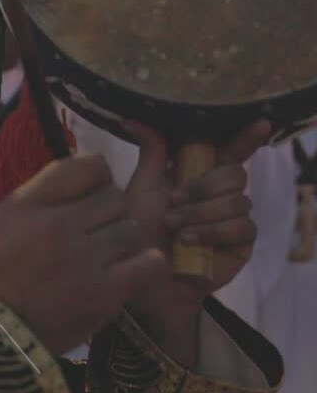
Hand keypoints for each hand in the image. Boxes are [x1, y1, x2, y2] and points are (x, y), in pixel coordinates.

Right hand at [0, 154, 170, 353]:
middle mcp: (59, 224)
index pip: (87, 166)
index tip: (90, 193)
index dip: (97, 176)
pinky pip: (150, 264)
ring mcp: (85, 258)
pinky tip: (130, 270)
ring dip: (121, 239)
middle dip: (107, 211)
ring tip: (105, 256)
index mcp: (29, 204)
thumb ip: (36, 194)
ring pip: (131, 228)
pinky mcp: (105, 293)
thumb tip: (79, 170)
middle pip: (113, 197)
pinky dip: (145, 263)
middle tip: (94, 230)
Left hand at [122, 120, 268, 363]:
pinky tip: (188, 240)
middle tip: (173, 201)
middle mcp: (219, 194)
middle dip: (202, 186)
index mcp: (198, 174)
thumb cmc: (139, 230)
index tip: (259, 123)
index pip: (229, 151)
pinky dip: (211, 230)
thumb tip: (133, 118)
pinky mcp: (241, 242)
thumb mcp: (141, 187)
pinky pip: (241, 226)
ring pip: (236, 199)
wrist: (143, 275)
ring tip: (173, 227)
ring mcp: (233, 217)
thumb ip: (150, 153)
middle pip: (235, 172)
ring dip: (200, 212)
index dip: (246, 138)